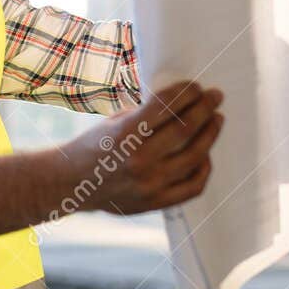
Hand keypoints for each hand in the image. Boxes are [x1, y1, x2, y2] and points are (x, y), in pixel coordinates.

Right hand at [56, 79, 224, 215]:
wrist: (72, 183)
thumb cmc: (94, 146)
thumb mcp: (115, 121)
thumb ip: (147, 114)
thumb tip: (183, 100)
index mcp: (125, 133)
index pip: (167, 106)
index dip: (187, 92)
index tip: (197, 86)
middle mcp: (138, 159)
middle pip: (186, 129)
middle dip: (205, 108)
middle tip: (216, 96)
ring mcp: (149, 184)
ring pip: (195, 156)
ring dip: (210, 134)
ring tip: (216, 120)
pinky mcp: (156, 202)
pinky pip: (193, 186)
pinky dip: (204, 168)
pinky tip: (205, 155)